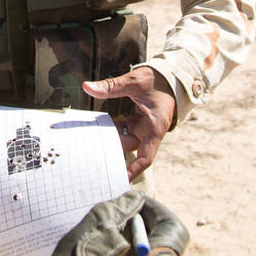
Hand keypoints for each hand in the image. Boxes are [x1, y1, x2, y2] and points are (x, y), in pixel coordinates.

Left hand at [82, 67, 174, 181]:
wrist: (168, 75)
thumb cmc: (156, 79)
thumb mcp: (134, 80)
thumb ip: (111, 86)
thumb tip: (88, 87)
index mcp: (155, 126)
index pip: (147, 156)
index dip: (134, 169)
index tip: (122, 180)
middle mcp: (150, 131)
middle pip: (130, 148)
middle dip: (112, 151)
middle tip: (92, 157)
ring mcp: (142, 128)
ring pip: (123, 139)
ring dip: (109, 140)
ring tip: (89, 143)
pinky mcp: (136, 123)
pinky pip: (122, 131)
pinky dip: (110, 131)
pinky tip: (94, 131)